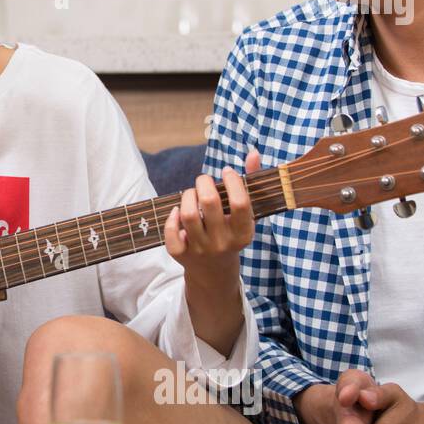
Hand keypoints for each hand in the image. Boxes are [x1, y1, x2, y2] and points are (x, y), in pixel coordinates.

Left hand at [164, 150, 259, 283]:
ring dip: (187, 195)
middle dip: (203, 182)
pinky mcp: (180, 254)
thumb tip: (252, 152)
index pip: (240, 203)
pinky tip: (178, 211)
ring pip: (188, 214)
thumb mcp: (245, 214)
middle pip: (209, 202)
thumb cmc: (231, 232)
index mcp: (243, 233)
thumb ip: (250, 182)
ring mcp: (200, 250)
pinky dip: (172, 216)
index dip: (232, 181)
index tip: (226, 172)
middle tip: (203, 180)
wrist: (214, 271)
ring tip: (192, 194)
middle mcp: (222, 243)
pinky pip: (171, 231)